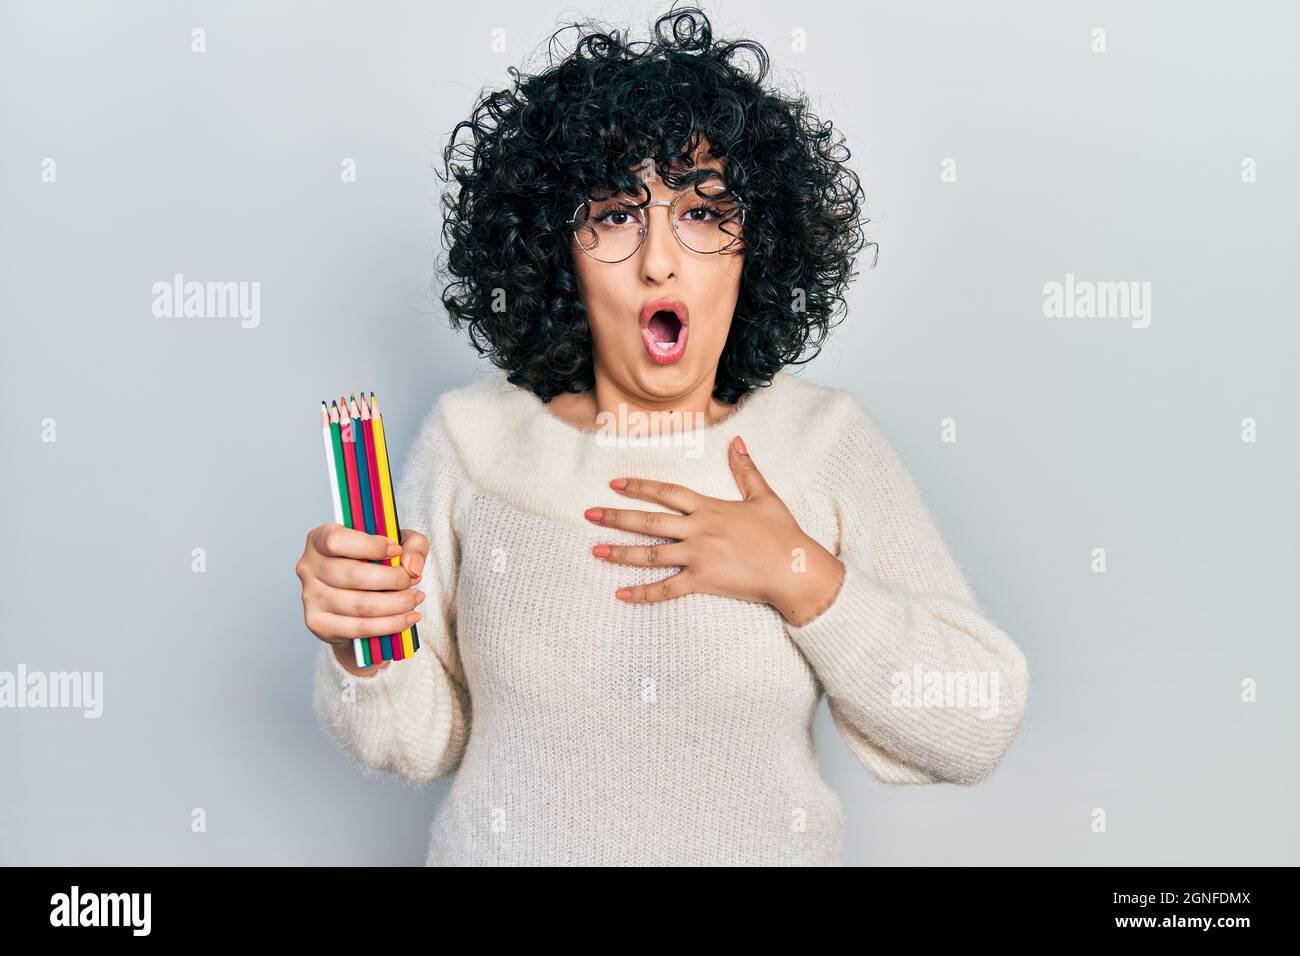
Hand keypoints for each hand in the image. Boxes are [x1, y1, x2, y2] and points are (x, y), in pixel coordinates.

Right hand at [295, 524, 428, 672]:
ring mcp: (310, 597)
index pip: (336, 540)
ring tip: (414, 599)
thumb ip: (413, 545)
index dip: (370, 546)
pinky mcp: (319, 624)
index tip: (396, 550)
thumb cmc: (375, 563)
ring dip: (396, 604)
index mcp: (320, 538)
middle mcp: (309, 567)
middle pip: (352, 575)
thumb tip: (412, 566)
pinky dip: (390, 624)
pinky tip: (407, 617)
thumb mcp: (399, 543)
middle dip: (393, 579)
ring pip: (359, 605)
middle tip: (413, 580)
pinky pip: (359, 628)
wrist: (359, 601)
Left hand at [584, 435, 845, 625]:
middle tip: (589, 514)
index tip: (615, 484)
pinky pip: (666, 589)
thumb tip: (737, 441)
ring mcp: (698, 557)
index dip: (639, 487)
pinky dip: (642, 593)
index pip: (667, 493)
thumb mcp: (764, 497)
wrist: (795, 570)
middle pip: (649, 522)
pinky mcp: (703, 582)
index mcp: (710, 508)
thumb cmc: (783, 533)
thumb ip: (746, 469)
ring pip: (650, 555)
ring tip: (595, 550)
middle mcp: (698, 530)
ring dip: (620, 553)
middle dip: (616, 517)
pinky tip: (620, 594)